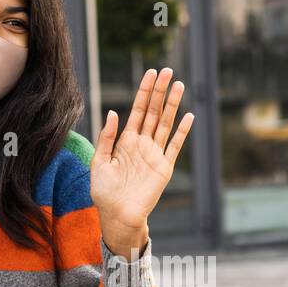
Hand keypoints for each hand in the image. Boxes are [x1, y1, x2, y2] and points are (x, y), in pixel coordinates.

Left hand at [91, 67, 193, 257]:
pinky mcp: (164, 168)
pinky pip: (175, 146)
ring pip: (165, 124)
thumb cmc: (104, 192)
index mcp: (125, 141)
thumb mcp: (99, 162)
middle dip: (160, 91)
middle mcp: (142, 144)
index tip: (150, 74)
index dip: (144, 92)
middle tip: (167, 71)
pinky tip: (188, 116)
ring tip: (178, 85)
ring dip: (172, 105)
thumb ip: (106, 137)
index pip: (137, 110)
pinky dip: (182, 132)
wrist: (117, 216)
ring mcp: (155, 155)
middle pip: (153, 112)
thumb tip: (113, 113)